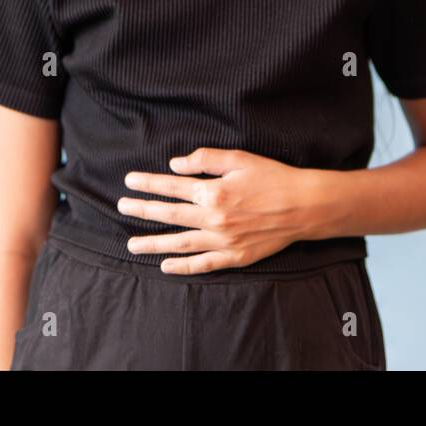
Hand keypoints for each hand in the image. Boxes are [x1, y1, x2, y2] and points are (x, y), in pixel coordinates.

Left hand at [116, 147, 322, 273]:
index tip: (129, 182)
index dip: (148, 183)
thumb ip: (205, 159)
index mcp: (213, 191)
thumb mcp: (239, 158)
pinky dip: (182, 267)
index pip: (172, 187)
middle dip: (142, 210)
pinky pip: (202, 265)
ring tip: (132, 244)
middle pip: (170, 214)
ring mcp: (223, 241)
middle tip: (121, 207)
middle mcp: (214, 218)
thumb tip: (175, 165)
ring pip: (180, 243)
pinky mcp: (235, 257)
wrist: (304, 207)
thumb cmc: (273, 177)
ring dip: (153, 243)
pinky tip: (165, 266)